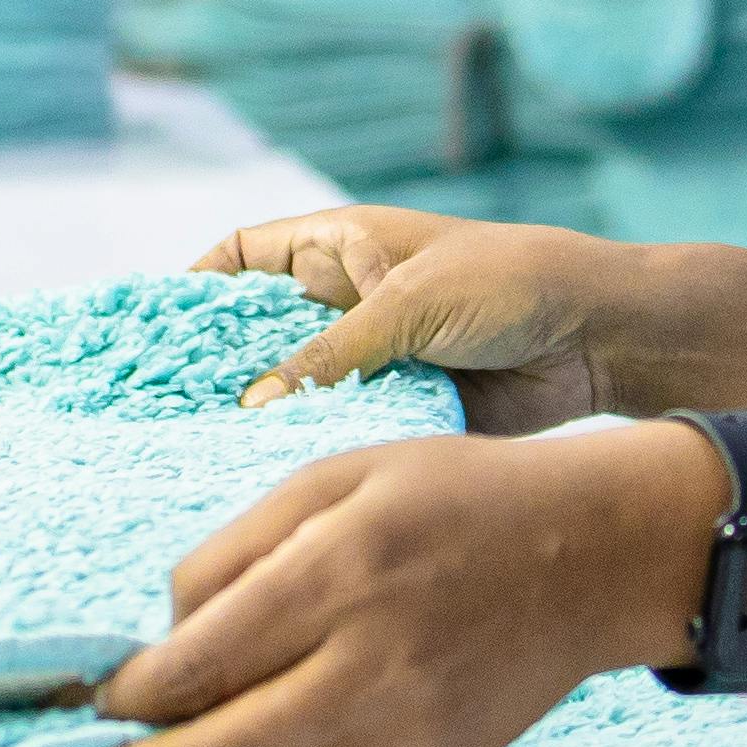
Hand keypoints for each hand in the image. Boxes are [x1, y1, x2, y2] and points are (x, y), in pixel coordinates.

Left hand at [42, 419, 717, 746]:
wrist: (594, 560)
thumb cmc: (456, 498)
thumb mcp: (338, 476)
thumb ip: (239, 549)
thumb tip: (162, 631)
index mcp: (338, 573)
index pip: (190, 667)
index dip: (115, 698)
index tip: (67, 703)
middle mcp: (367, 666)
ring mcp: (400, 733)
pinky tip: (240, 739)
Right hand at [196, 205, 746, 430]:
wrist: (602, 338)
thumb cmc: (511, 286)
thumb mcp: (409, 306)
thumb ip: (331, 354)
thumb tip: (253, 404)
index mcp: (339, 248)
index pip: (242, 257)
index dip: (192, 288)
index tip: (143, 333)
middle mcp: (343, 305)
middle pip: (256, 336)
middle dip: (212, 372)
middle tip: (154, 422)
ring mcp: (370, 362)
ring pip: (295, 396)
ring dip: (262, 427)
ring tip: (199, 470)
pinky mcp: (400, 414)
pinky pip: (341, 438)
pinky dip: (314, 462)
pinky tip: (276, 498)